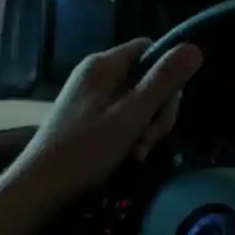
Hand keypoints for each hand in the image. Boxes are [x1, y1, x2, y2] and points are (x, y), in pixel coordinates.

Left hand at [18, 38, 202, 202]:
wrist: (40, 186)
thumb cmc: (86, 149)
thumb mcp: (131, 115)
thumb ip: (163, 82)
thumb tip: (194, 48)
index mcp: (104, 64)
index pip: (150, 48)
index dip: (167, 73)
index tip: (170, 105)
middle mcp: (97, 73)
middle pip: (146, 78)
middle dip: (157, 110)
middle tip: (151, 139)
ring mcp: (90, 96)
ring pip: (136, 101)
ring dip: (145, 127)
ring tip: (138, 153)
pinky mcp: (87, 117)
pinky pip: (121, 116)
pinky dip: (130, 135)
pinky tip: (129, 156)